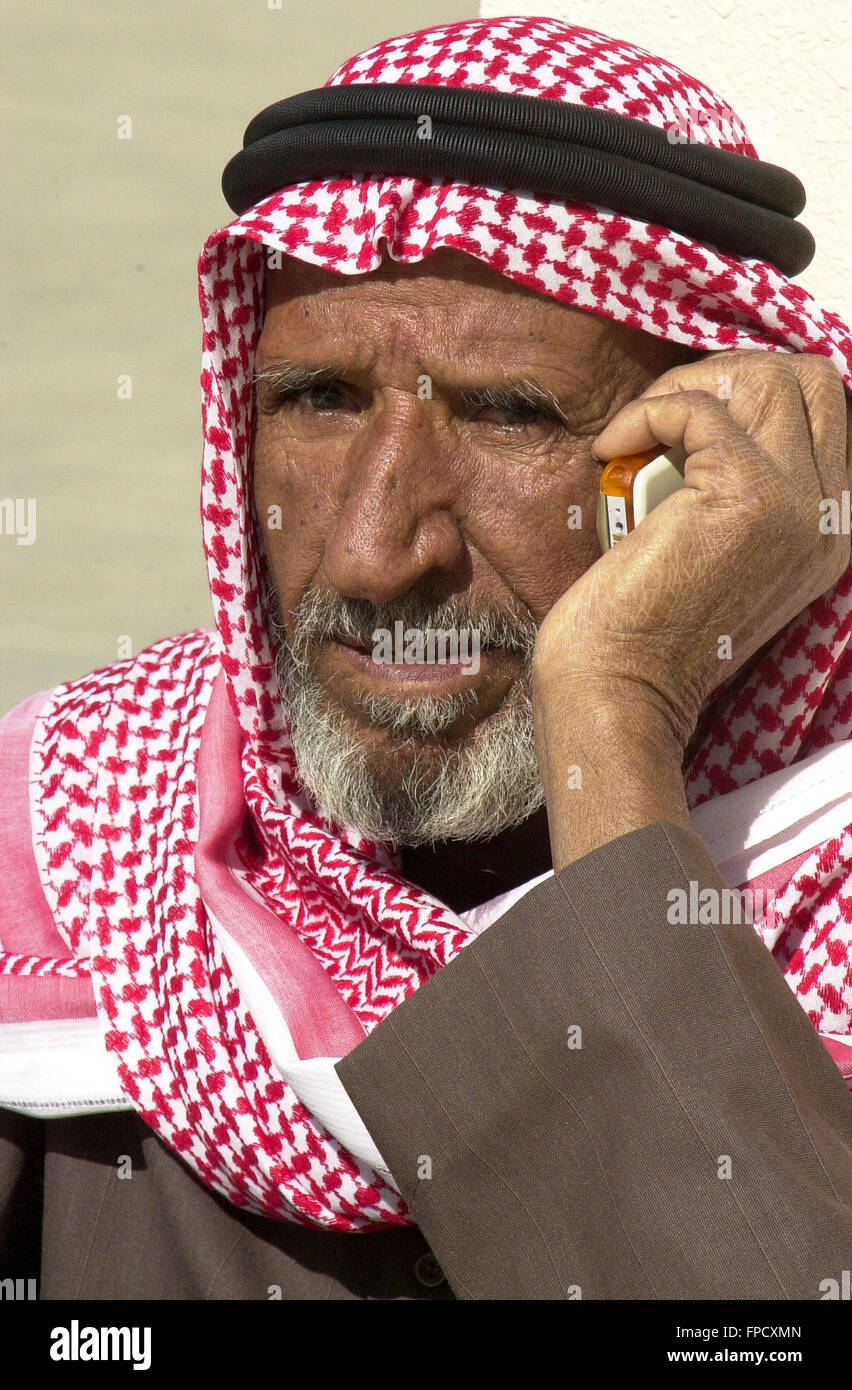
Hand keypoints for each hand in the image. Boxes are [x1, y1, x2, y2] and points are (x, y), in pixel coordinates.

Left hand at [531, 349, 849, 867]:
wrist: (620, 692)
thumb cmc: (647, 633)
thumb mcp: (719, 557)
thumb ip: (740, 498)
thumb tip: (707, 422)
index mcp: (829, 533)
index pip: (825, 416)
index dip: (754, 396)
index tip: (689, 420)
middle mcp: (829, 516)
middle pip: (809, 381)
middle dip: (729, 375)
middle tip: (666, 415)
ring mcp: (797, 502)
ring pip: (768, 378)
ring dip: (690, 385)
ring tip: (640, 429)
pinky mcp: (746, 493)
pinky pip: (698, 408)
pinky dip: (645, 412)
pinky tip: (611, 447)